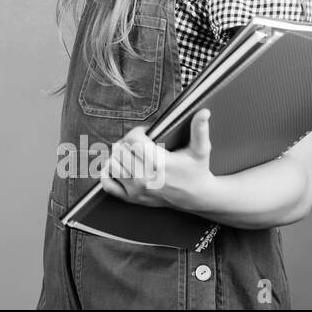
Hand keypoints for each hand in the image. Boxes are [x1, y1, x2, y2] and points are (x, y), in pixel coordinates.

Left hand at [99, 109, 219, 213]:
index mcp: (159, 163)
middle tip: (138, 143)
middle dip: (128, 142)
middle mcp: (145, 177)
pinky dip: (108, 174)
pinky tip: (118, 167)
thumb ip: (200, 130)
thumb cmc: (197, 170)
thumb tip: (204, 112)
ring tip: (130, 153)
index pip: (132, 139)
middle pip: (120, 150)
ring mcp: (136, 189)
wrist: (197, 197)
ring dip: (117, 156)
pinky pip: (108, 185)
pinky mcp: (131, 199)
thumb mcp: (201, 150)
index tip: (146, 133)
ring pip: (112, 164)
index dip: (138, 131)